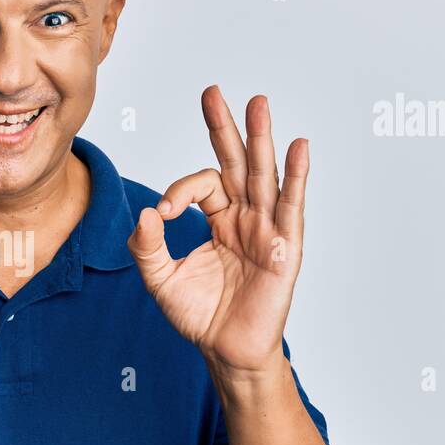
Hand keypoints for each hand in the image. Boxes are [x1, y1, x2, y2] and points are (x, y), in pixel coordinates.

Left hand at [127, 86, 308, 376]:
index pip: (203, 185)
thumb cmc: (199, 316)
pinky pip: (291, 206)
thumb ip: (148, 246)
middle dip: (225, 127)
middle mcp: (246, 217)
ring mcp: (268, 229)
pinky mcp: (285, 247)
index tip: (162, 214)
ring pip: (263, 175)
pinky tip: (298, 147)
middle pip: (236, 163)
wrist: (226, 352)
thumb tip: (145, 212)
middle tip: (212, 92)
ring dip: (260, 138)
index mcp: (220, 219)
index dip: (179, 191)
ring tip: (257, 103)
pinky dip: (296, 176)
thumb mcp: (161, 279)